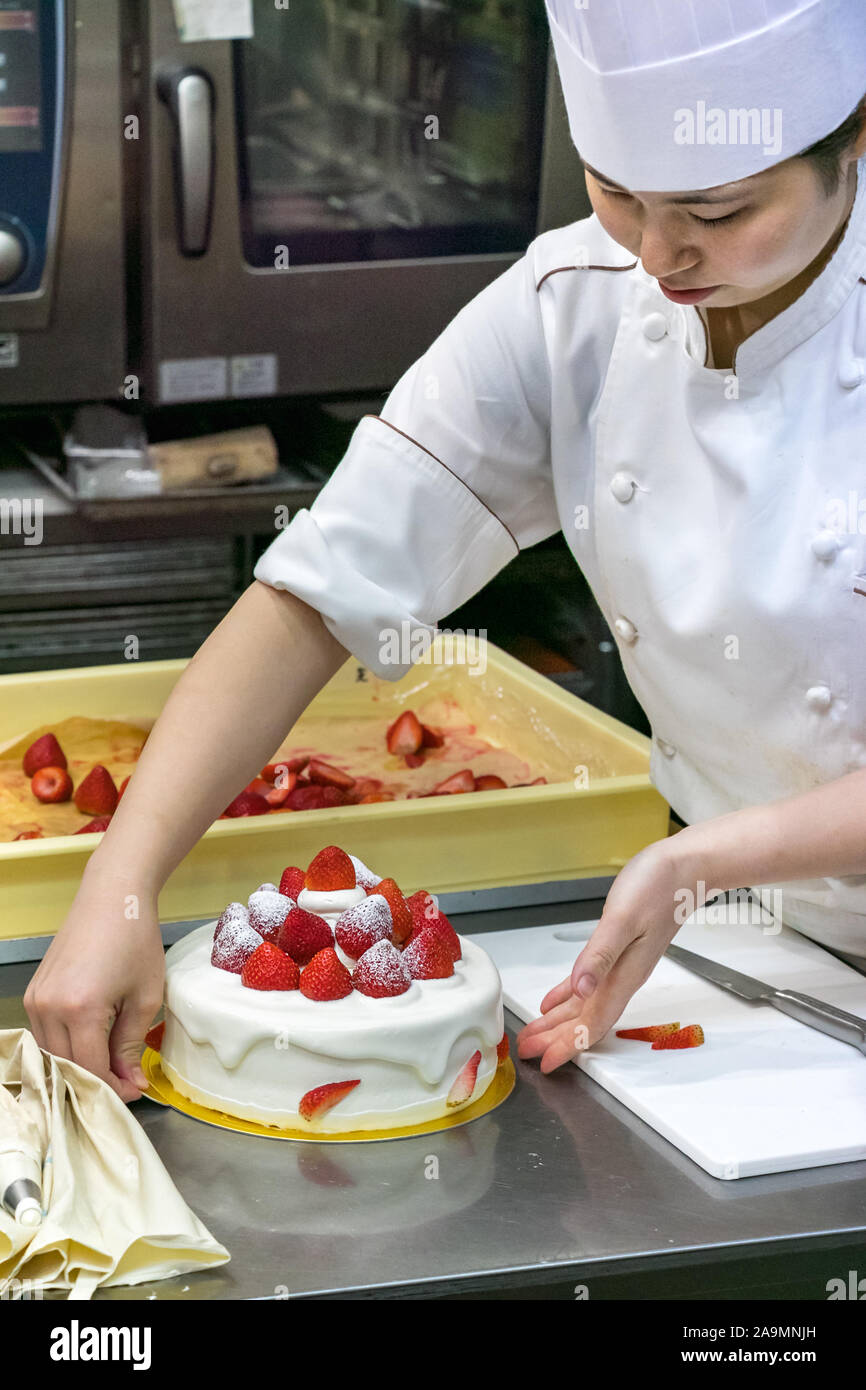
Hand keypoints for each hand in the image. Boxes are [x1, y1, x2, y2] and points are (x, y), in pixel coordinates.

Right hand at [24, 866, 164, 1102]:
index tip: (136, 1092)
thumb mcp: (144, 997)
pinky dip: (66, 1045)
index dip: (114, 1087)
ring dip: (80, 1065)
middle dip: (97, 1080)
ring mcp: (35, 999)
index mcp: (80, 1009)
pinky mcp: (33, 992)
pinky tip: (91, 1044)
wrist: (112, 898)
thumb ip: (131, 1044)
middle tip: (126, 1082)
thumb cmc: (136, 941)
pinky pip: (45, 1033)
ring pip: (52, 1053)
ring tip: (112, 1064)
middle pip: (67, 1066)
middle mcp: (48, 1007)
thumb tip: (129, 1082)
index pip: (91, 1068)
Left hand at [517, 838, 699, 1073]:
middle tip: (529, 1052)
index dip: (568, 1046)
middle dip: (557, 1039)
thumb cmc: (657, 888)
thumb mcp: (622, 919)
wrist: (684, 869)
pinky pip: (590, 983)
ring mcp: (622, 965)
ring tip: (536, 1034)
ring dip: (560, 1022)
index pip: (593, 1022)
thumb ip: (599, 956)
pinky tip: (555, 1001)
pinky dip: (570, 995)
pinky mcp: (619, 950)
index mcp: (624, 976)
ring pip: (586, 1005)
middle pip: (587, 1019)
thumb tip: (580, 991)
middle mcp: (623, 977)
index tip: (547, 1063)